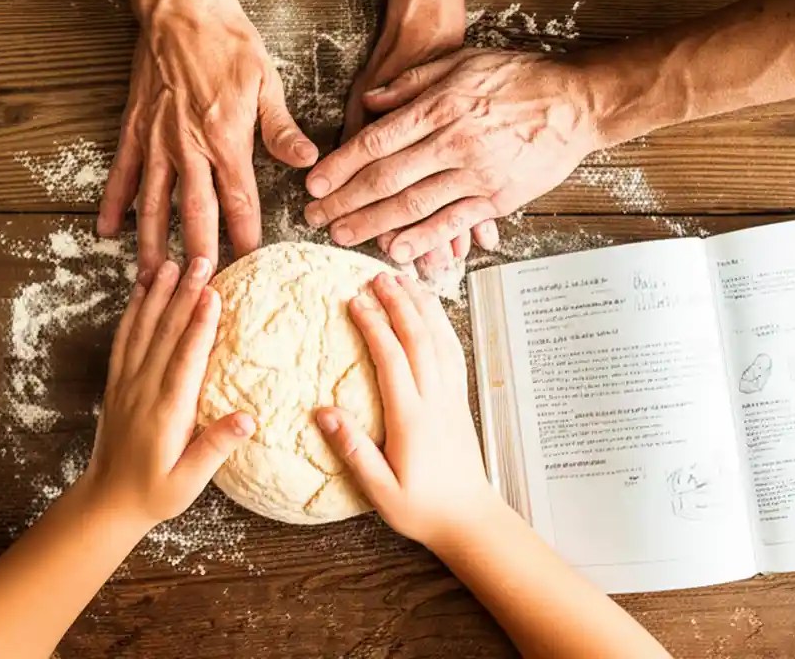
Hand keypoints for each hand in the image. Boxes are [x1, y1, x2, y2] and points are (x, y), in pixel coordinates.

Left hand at [78, 257, 253, 525]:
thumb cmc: (154, 494)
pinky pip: (125, 339)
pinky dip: (134, 311)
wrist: (106, 503)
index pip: (185, 358)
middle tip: (201, 260)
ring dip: (158, 294)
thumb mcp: (188, 481)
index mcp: (166, 411)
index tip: (213, 293)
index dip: (200, 324)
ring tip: (172, 263)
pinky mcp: (118, 384)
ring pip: (143, 330)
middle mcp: (143, 390)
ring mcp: (127, 384)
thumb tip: (248, 419)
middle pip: (165, 333)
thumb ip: (215, 447)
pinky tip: (142, 290)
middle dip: (184, 294)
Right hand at [98, 0, 317, 284]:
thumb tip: (306, 162)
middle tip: (196, 291)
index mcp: (225, 140)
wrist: (179, 10)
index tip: (248, 266)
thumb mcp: (266, 82)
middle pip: (194, 214)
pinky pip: (121, 175)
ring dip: (152, 244)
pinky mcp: (134, 130)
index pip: (238, 201)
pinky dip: (113, 205)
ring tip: (152, 280)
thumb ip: (280, 129)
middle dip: (197, 256)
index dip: (244, 236)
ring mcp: (156, 142)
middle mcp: (188, 148)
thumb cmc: (227, 42)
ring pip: (153, 204)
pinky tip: (106, 233)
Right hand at [315, 272, 494, 546]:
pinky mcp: (460, 402)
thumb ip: (354, 451)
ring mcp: (452, 399)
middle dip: (398, 304)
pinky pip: (453, 355)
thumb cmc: (422, 509)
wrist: (470, 518)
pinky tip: (432, 314)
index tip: (354, 299)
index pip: (391, 360)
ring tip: (405, 281)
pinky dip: (442, 328)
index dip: (373, 326)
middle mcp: (436, 401)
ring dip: (422, 308)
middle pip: (418, 340)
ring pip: (440, 341)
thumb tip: (324, 413)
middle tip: (377, 275)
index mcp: (412, 419)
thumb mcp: (380, 490)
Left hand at [340, 0, 499, 270]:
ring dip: (372, 225)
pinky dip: (423, 239)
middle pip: (385, 178)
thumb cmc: (522, 77)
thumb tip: (372, 101)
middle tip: (314, 219)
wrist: (577, 102)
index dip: (340, 166)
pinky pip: (453, 223)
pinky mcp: (498, 198)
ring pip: (412, 205)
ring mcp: (476, 174)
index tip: (314, 185)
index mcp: (440, 108)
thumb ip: (413, 82)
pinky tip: (396, 251)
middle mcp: (453, 143)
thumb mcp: (462, 62)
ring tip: (341, 237)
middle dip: (345, 201)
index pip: (376, 142)